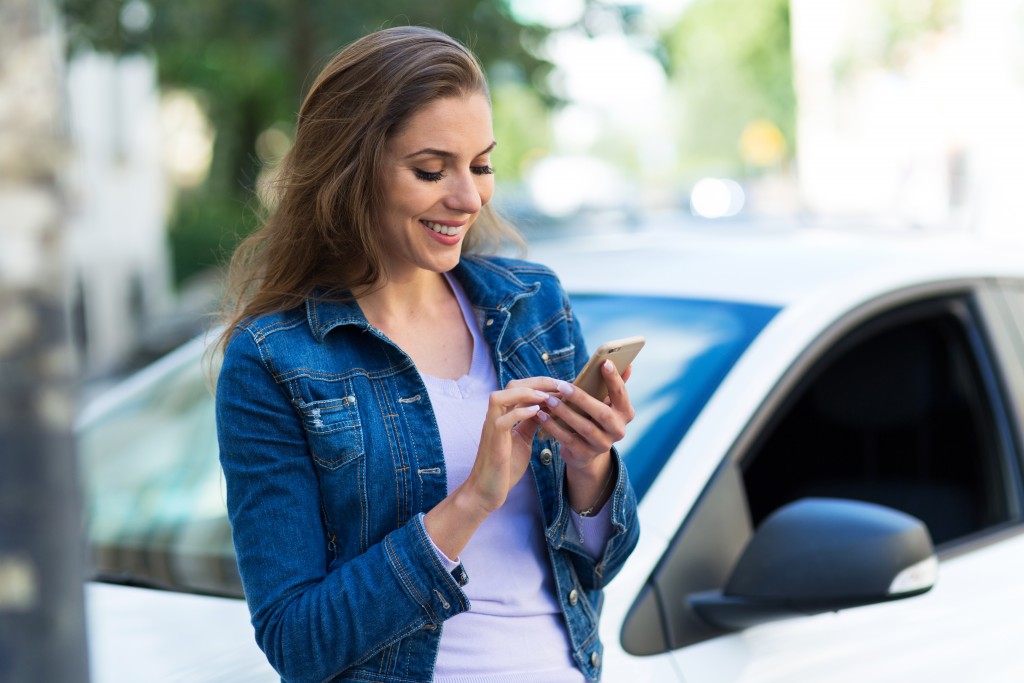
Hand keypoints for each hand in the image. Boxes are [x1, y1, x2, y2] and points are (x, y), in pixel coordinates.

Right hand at [425, 377, 559, 559]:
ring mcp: (491, 427)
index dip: (541, 384)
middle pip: (512, 385)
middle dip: (538, 382)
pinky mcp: (493, 441)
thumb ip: (530, 424)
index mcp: (503, 415)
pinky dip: (520, 412)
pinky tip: (537, 412)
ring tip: (548, 397)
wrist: (487, 491)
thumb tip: (544, 409)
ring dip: (526, 393)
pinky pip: (503, 420)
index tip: (562, 387)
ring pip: (500, 397)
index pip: (520, 387)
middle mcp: (495, 417)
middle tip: (560, 387)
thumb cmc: (505, 467)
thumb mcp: (522, 440)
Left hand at [537, 361, 634, 511]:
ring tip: (548, 400)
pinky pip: (568, 439)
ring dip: (564, 412)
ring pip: (584, 427)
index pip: (621, 394)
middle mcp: (618, 430)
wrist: (585, 452)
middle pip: (602, 413)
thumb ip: (614, 385)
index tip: (604, 362)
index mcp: (625, 413)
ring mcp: (603, 445)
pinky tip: (542, 416)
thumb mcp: (604, 403)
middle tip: (562, 385)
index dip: (614, 379)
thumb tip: (628, 364)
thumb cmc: (593, 417)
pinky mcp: (585, 454)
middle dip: (582, 398)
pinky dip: (554, 427)